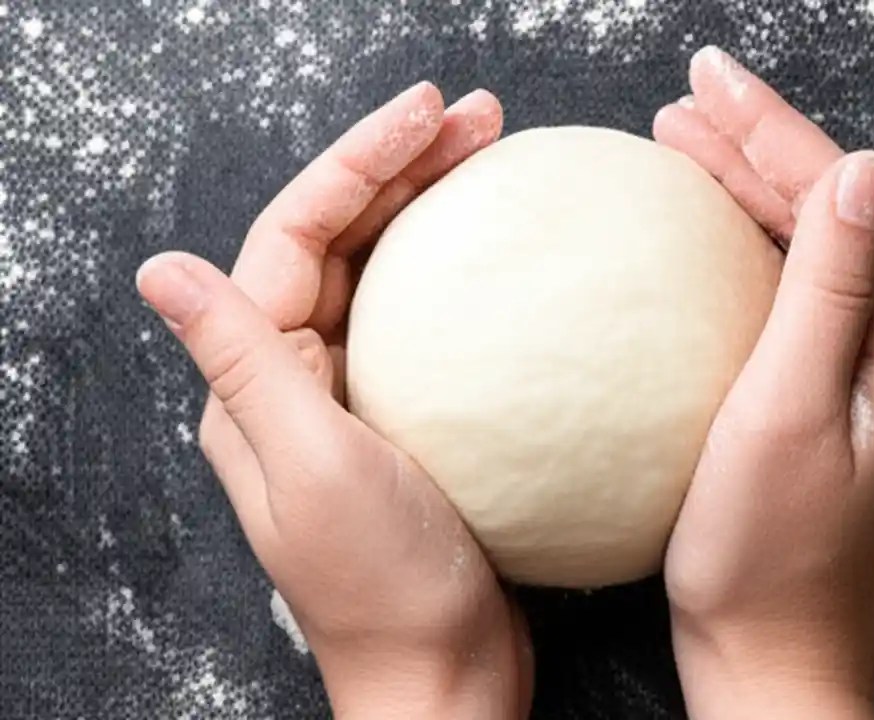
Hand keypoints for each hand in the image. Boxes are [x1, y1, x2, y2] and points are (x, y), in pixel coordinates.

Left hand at [136, 83, 531, 719]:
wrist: (444, 680)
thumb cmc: (385, 590)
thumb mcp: (314, 467)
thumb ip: (246, 364)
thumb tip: (163, 270)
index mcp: (260, 383)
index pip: (296, 236)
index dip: (357, 162)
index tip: (428, 115)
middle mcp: (297, 380)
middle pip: (341, 240)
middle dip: (402, 167)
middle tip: (478, 119)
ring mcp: (357, 399)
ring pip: (386, 273)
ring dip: (434, 208)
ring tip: (493, 157)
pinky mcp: (411, 421)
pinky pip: (429, 323)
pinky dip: (463, 277)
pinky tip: (508, 258)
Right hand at [653, 48, 873, 719]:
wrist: (775, 666)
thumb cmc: (765, 561)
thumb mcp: (786, 415)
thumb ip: (829, 290)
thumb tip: (865, 168)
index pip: (843, 201)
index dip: (775, 130)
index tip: (707, 79)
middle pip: (834, 218)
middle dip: (760, 150)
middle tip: (681, 108)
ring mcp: (873, 387)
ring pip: (815, 255)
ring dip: (755, 196)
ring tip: (684, 154)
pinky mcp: (837, 414)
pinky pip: (798, 304)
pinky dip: (751, 257)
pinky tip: (704, 249)